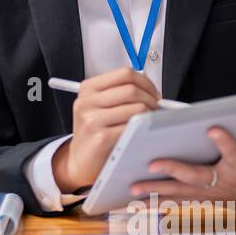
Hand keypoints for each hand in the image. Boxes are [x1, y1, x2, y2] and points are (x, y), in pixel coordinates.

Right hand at [52, 67, 159, 193]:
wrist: (80, 160)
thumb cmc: (94, 132)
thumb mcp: (97, 106)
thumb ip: (118, 92)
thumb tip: (148, 85)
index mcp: (88, 89)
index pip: (124, 74)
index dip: (145, 82)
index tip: (152, 92)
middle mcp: (87, 102)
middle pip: (132, 90)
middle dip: (151, 98)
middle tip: (155, 108)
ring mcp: (92, 120)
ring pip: (136, 107)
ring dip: (149, 114)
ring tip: (148, 120)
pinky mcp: (101, 138)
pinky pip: (133, 127)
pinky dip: (142, 128)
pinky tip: (141, 131)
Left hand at [130, 119, 235, 220]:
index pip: (233, 154)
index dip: (224, 142)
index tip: (213, 129)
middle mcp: (223, 182)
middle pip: (196, 176)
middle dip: (174, 170)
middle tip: (153, 164)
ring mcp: (211, 193)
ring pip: (181, 192)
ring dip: (157, 191)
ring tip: (134, 189)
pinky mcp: (203, 199)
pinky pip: (178, 203)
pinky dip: (157, 204)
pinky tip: (137, 205)